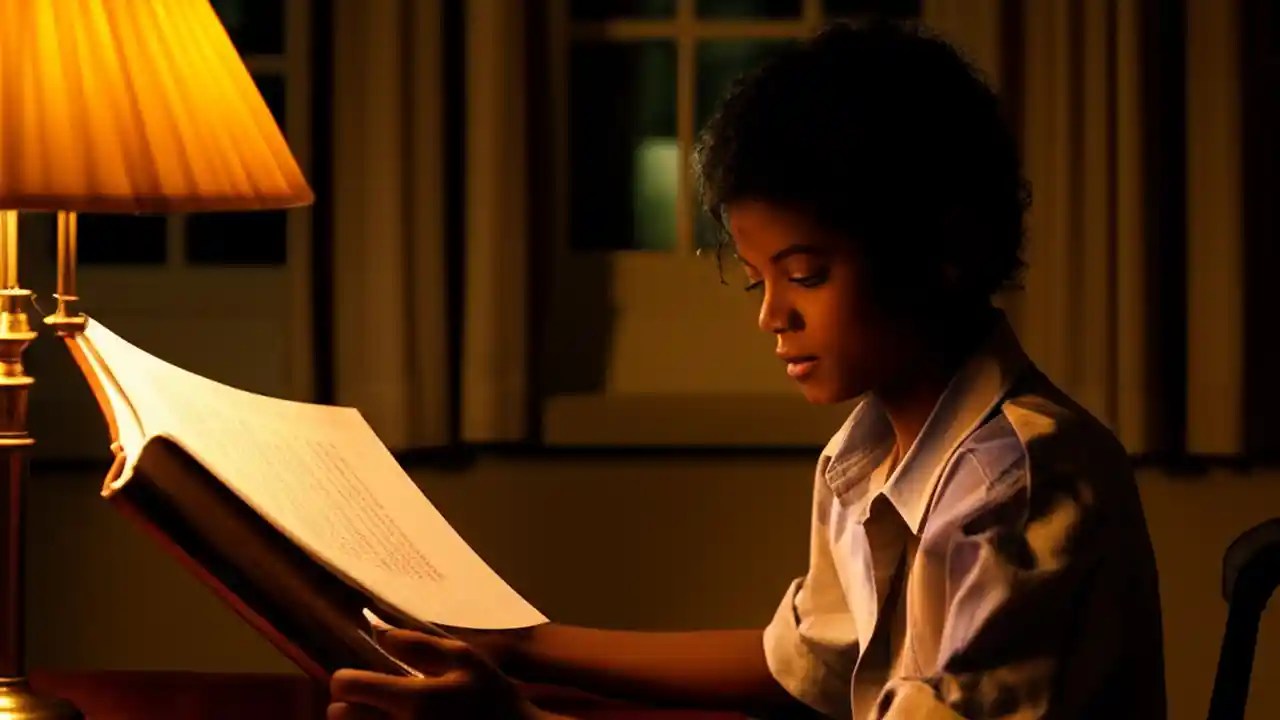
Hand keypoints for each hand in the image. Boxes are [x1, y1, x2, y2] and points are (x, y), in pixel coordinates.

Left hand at [327, 629, 561, 719]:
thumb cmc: (492, 698)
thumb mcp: (465, 660)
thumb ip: (419, 645)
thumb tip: (378, 632)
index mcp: (416, 700)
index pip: (349, 687)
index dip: (346, 679)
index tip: (358, 679)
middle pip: (340, 718)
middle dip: (346, 706)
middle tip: (366, 702)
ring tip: (377, 716)